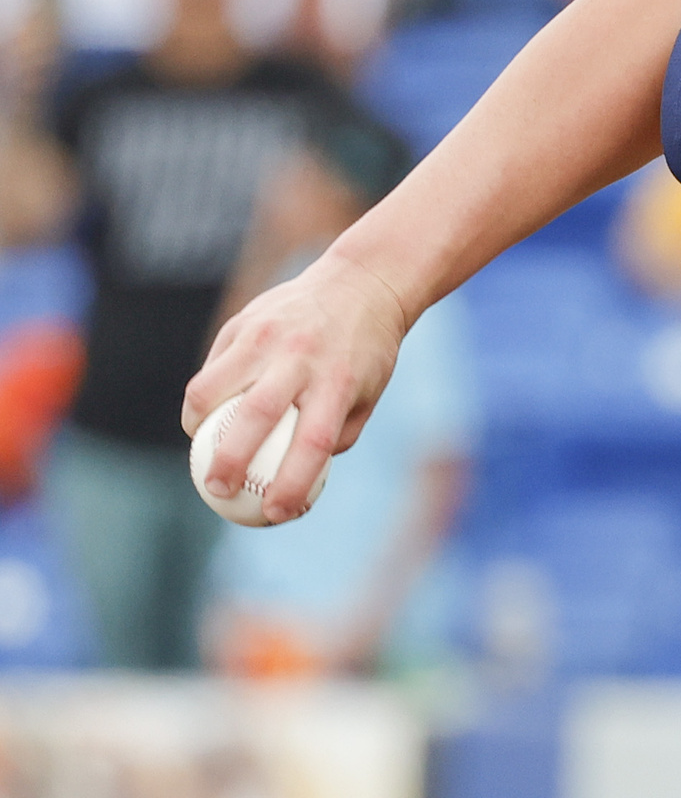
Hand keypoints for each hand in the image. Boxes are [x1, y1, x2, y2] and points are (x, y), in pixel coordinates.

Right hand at [182, 252, 409, 523]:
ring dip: (197, 426)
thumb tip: (296, 478)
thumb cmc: (364, 353)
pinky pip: (212, 368)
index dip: (292, 483)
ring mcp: (267, 336)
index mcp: (339, 381)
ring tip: (199, 452)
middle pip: (255, 416)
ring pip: (213, 387)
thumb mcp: (366, 394)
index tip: (276, 514)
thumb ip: (336, 435)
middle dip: (229, 461)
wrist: (360, 284)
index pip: (313, 443)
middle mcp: (301, 357)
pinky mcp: (243, 322)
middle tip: (216, 490)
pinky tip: (205, 416)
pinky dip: (203, 397)